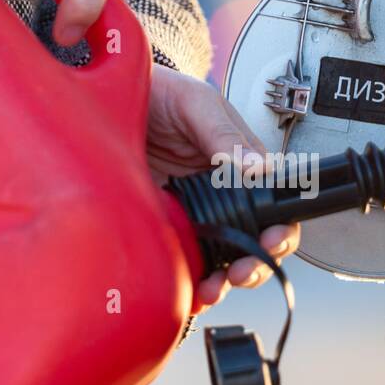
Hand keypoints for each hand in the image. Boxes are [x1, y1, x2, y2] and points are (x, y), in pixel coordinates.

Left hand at [147, 64, 299, 305]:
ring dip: (224, 280)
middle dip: (256, 263)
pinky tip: (188, 290)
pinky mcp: (164, 226)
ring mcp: (193, 214)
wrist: (105, 100)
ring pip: (220, 259)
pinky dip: (189, 281)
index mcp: (241, 165)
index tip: (272, 239)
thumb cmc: (160, 94)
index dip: (280, 228)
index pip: (274, 204)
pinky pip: (182, 261)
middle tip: (244, 270)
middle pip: (253, 241)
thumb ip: (225, 135)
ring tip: (215, 287)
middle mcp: (221, 195)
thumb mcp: (196, 105)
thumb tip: (258, 168)